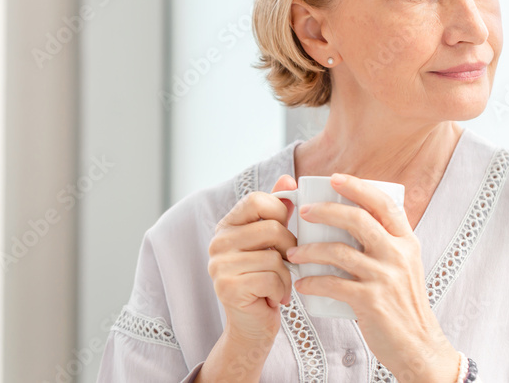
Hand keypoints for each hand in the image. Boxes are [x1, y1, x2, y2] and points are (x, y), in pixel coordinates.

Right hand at [207, 174, 298, 346]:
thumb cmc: (265, 281)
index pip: (256, 200)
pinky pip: (271, 278)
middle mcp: (217, 242)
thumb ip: (277, 211)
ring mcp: (219, 266)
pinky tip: (275, 299)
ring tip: (279, 285)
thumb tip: (288, 179)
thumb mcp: (271, 243)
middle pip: (271, 228)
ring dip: (287, 275)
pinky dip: (282, 290)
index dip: (280, 212)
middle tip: (289, 264)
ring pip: (274, 256)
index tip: (286, 231)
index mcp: (227, 226)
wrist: (252, 327)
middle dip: (291, 248)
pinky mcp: (228, 288)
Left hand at [286, 173, 458, 381]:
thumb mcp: (404, 266)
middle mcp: (398, 254)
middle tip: (304, 212)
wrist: (418, 345)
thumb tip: (354, 218)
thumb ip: (386, 243)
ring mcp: (385, 277)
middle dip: (326, 211)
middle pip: (358, 219)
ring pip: (339, 251)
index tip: (335, 179)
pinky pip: (333, 284)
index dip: (358, 187)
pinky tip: (301, 284)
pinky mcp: (371, 301)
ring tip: (293, 252)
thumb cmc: (403, 304)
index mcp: (407, 241)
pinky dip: (312, 282)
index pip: (384, 203)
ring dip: (310, 250)